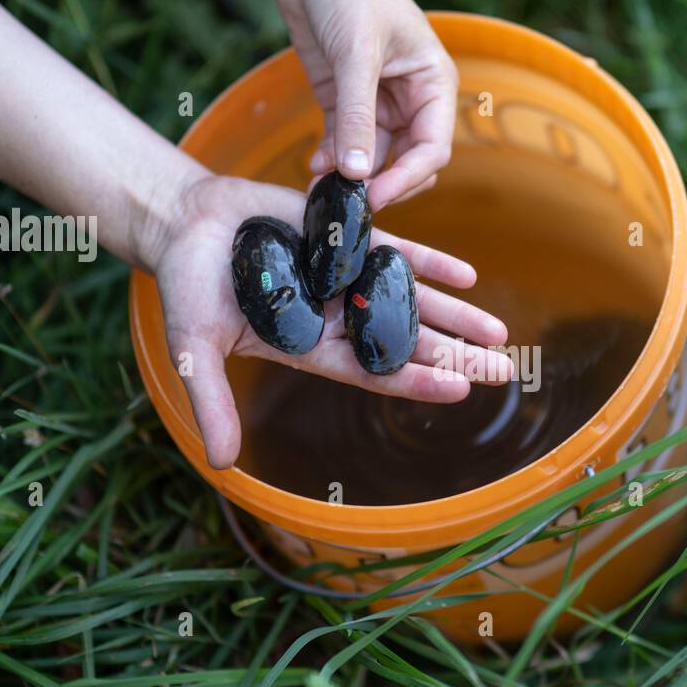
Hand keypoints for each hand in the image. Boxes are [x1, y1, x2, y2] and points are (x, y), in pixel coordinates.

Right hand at [139, 172, 511, 469]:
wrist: (184, 221)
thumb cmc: (187, 285)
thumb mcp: (193, 346)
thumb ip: (211, 401)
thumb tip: (221, 466)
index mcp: (311, 347)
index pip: (374, 372)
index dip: (416, 381)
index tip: (459, 391)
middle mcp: (338, 317)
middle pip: (407, 341)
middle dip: (454, 356)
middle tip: (502, 371)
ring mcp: (347, 277)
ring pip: (412, 299)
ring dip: (457, 313)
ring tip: (500, 331)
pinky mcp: (347, 238)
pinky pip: (398, 251)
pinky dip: (431, 262)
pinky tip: (467, 275)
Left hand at [271, 0, 457, 209]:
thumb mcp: (357, 55)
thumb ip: (357, 118)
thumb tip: (358, 174)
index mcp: (433, 84)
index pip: (432, 149)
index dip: (406, 179)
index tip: (373, 196)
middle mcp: (411, 98)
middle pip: (406, 161)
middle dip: (379, 182)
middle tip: (348, 200)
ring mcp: (376, 101)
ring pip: (372, 157)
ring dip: (349, 174)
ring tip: (321, 187)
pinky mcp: (343, 99)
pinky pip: (344, 142)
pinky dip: (332, 158)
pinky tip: (315, 167)